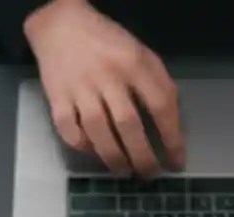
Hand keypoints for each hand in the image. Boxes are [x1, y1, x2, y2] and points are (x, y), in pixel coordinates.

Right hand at [23, 0, 184, 177]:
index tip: (177, 162)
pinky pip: (70, 131)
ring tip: (125, 171)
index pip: (161, 106)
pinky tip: (95, 152)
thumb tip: (172, 125)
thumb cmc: (108, 43)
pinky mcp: (57, 97)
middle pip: (129, 125)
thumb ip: (158, 83)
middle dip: (143, 157)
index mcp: (134, 63)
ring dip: (115, 158)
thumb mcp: (141, 53)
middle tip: (150, 174)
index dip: (172, 139)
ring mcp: (80, 88)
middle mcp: (108, 76)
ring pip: (99, 132)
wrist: (62, 25)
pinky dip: (83, 147)